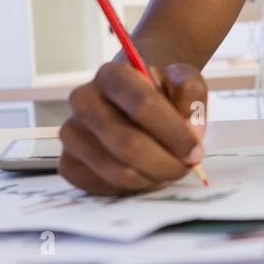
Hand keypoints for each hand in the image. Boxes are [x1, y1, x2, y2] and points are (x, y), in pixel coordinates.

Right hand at [58, 61, 207, 194]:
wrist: (131, 100)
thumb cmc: (158, 91)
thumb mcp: (183, 79)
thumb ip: (191, 94)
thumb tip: (189, 128)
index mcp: (111, 75)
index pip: (142, 105)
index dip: (174, 133)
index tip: (195, 151)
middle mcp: (83, 101)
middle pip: (128, 144)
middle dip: (165, 163)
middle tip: (186, 167)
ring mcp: (71, 133)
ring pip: (117, 171)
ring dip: (152, 178)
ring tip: (168, 169)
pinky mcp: (68, 163)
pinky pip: (104, 187)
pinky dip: (132, 188)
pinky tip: (145, 174)